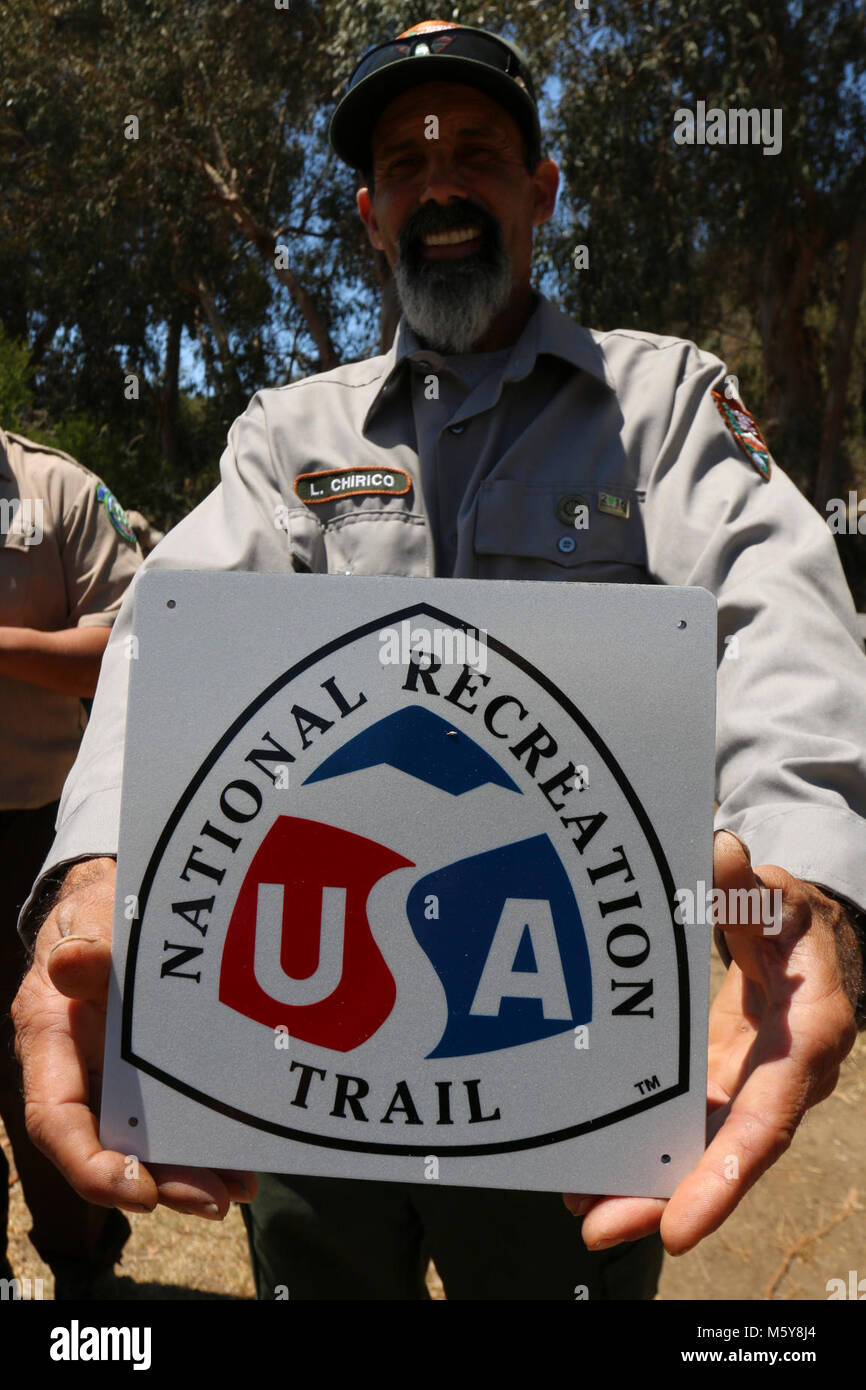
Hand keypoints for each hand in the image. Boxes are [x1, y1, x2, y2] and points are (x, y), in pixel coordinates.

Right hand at [12, 857, 256, 1218]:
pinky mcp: (162, 1072)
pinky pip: (183, 1114)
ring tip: (238, 1191)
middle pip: (113, 1146)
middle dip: (161, 1181)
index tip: (136, 1191)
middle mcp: (86, 1072)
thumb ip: (85, 947)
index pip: (58, 1120)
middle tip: (212, 1201)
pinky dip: (213, 1140)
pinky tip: (250, 1159)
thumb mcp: (88, 920)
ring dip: (193, 1171)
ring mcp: (125, 1076)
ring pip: (152, 1141)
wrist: (123, 903)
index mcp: (52, 1043)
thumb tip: (71, 963)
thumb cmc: (99, 912)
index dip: (92, 1164)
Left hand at [562, 830, 860, 1252]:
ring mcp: (747, 1089)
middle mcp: (779, 1082)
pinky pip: (682, 1129)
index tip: (677, 1227)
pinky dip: (641, 1149)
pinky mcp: (718, 1084)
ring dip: (641, 1186)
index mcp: (805, 1042)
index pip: (766, 1123)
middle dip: (662, 1199)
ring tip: (580, 1209)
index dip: (723, 1177)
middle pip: (722, 1157)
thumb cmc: (791, 917)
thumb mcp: (778, 894)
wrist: (806, 937)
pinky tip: (588, 1167)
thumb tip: (720, 852)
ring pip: (698, 1152)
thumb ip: (749, 882)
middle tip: (596, 1228)